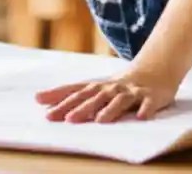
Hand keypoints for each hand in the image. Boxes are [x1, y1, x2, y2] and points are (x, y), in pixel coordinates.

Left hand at [34, 67, 178, 123]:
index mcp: (98, 87)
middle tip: (68, 119)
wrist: (154, 71)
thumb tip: (36, 99)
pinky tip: (140, 117)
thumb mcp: (94, 88)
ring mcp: (132, 92)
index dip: (62, 100)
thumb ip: (68, 95)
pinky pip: (148, 104)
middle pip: (95, 97)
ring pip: (120, 101)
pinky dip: (145, 110)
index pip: (77, 92)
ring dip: (110, 110)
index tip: (45, 109)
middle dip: (82, 108)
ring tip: (100, 121)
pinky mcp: (150, 97)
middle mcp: (112, 88)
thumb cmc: (118, 85)